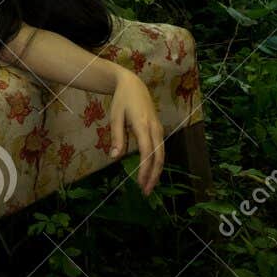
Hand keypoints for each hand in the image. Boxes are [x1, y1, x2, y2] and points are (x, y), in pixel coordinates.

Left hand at [109, 69, 164, 195]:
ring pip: (162, 154)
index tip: (140, 184)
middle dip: (153, 175)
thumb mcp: (115, 116)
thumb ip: (117, 137)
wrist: (133, 84)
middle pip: (159, 157)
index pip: (147, 152)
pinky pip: (160, 149)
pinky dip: (157, 163)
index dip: (145, 170)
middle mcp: (155, 128)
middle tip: (146, 192)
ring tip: (147, 186)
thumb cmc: (122, 100)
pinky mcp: (158, 130)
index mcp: (143, 125)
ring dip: (156, 171)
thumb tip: (115, 157)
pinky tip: (150, 171)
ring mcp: (159, 129)